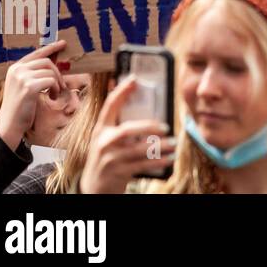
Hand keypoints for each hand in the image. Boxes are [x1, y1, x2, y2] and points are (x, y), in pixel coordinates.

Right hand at [0, 40, 66, 148]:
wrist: (10, 123)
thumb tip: (55, 60)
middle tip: (61, 85)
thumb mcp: (25, 85)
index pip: (36, 53)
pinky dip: (55, 89)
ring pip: (50, 72)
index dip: (51, 47)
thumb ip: (35, 72)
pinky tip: (51, 97)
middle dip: (57, 73)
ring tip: (53, 93)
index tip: (63, 43)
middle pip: (47, 62)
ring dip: (57, 83)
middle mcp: (17, 70)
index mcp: (15, 67)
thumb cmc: (21, 105)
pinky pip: (51, 81)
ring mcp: (22, 77)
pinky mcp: (29, 87)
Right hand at [79, 78, 176, 193]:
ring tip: (173, 144)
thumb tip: (147, 111)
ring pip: (138, 150)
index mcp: (101, 130)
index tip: (134, 79)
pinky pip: (141, 165)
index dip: (121, 91)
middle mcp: (103, 142)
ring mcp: (109, 158)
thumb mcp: (107, 141)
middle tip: (166, 126)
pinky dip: (157, 162)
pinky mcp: (116, 172)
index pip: (109, 106)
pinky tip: (169, 159)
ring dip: (159, 146)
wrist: (93, 187)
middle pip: (128, 130)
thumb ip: (121, 127)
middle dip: (149, 126)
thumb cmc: (107, 159)